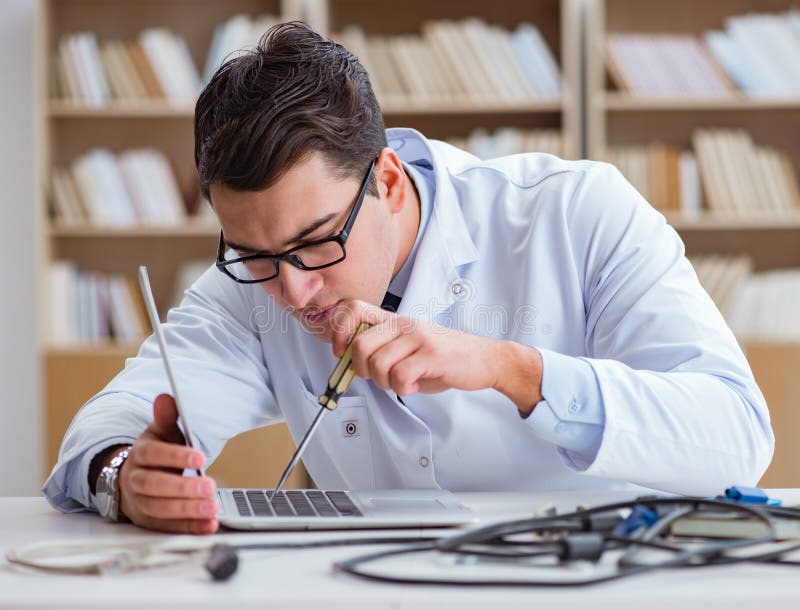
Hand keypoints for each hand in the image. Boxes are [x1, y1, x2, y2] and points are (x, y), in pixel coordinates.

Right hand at [117, 394, 218, 533]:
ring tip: (212, 508)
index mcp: (139, 455)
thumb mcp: (160, 433)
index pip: (153, 454)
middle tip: (210, 486)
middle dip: (182, 488)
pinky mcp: (148, 522)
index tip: (200, 457)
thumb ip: (166, 418)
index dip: (175, 456)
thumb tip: (166, 397)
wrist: (130, 481)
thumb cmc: (155, 455)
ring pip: (159, 510)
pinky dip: (189, 528)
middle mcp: (135, 480)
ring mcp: (139, 504)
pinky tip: (209, 526)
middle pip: (153, 485)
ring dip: (187, 511)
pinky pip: (167, 528)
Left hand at [330, 300, 542, 410]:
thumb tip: (349, 363)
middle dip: (362, 370)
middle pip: (360, 345)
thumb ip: (381, 351)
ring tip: (403, 381)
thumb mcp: (409, 348)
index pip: (353, 309)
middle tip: (379, 377)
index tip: (342, 351)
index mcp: (395, 320)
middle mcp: (404, 324)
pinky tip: (416, 384)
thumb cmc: (444, 357)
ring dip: (386, 383)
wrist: (484, 359)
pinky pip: (400, 376)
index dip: (338, 331)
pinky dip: (404, 388)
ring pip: (378, 364)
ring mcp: (418, 337)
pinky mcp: (432, 354)